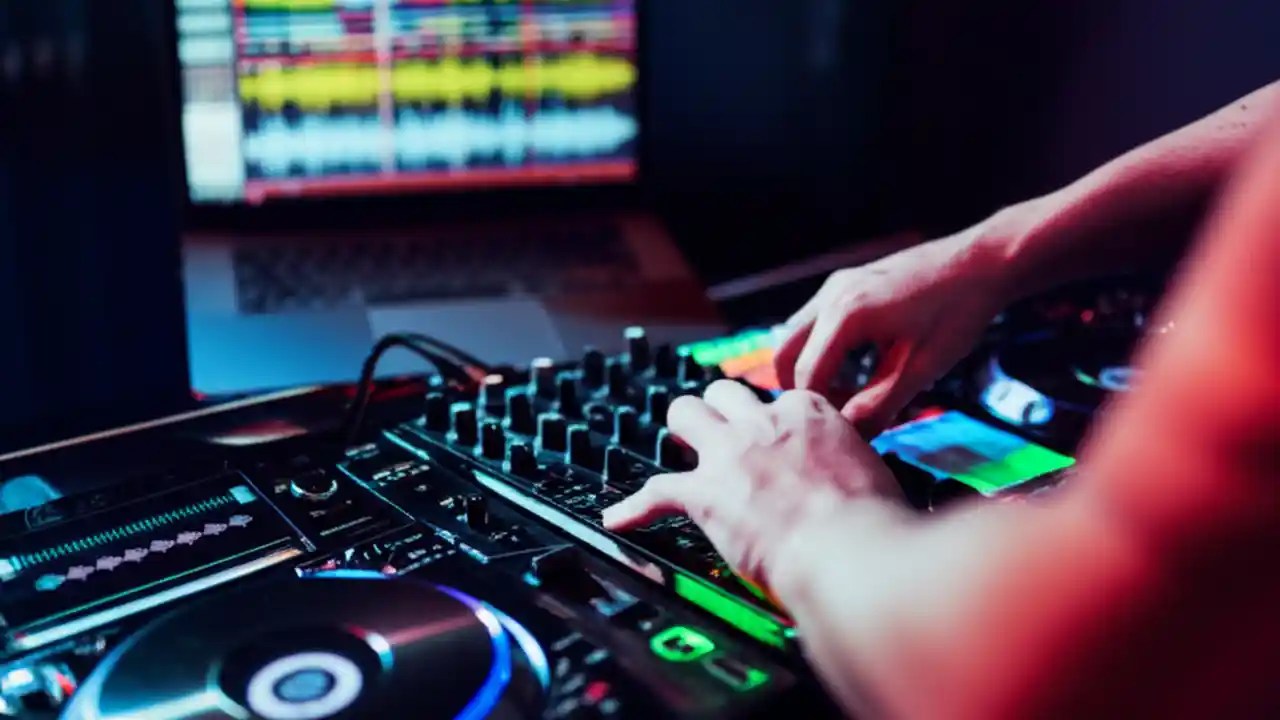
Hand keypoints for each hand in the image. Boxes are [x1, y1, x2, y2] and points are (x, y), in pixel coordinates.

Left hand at [601, 381, 902, 595]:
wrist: (849, 552)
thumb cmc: (872, 522)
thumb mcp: (873, 472)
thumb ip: (851, 465)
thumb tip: (863, 483)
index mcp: (809, 413)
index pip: (776, 399)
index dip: (770, 422)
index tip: (773, 441)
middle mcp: (763, 423)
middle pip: (723, 392)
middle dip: (719, 412)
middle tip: (720, 436)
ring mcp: (729, 454)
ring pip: (684, 412)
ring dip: (681, 429)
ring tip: (679, 447)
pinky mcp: (704, 493)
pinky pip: (654, 492)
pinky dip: (634, 508)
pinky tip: (619, 518)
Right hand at [774, 207, 1035, 435]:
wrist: (984, 262)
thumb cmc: (958, 313)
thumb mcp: (922, 367)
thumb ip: (880, 404)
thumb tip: (850, 436)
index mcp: (846, 314)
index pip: (806, 374)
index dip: (817, 410)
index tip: (839, 433)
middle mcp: (832, 294)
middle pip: (785, 351)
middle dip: (799, 389)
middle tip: (831, 416)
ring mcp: (838, 284)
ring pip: (797, 335)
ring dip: (810, 367)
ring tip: (847, 396)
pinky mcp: (848, 282)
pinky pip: (816, 321)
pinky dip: (821, 349)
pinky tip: (856, 368)